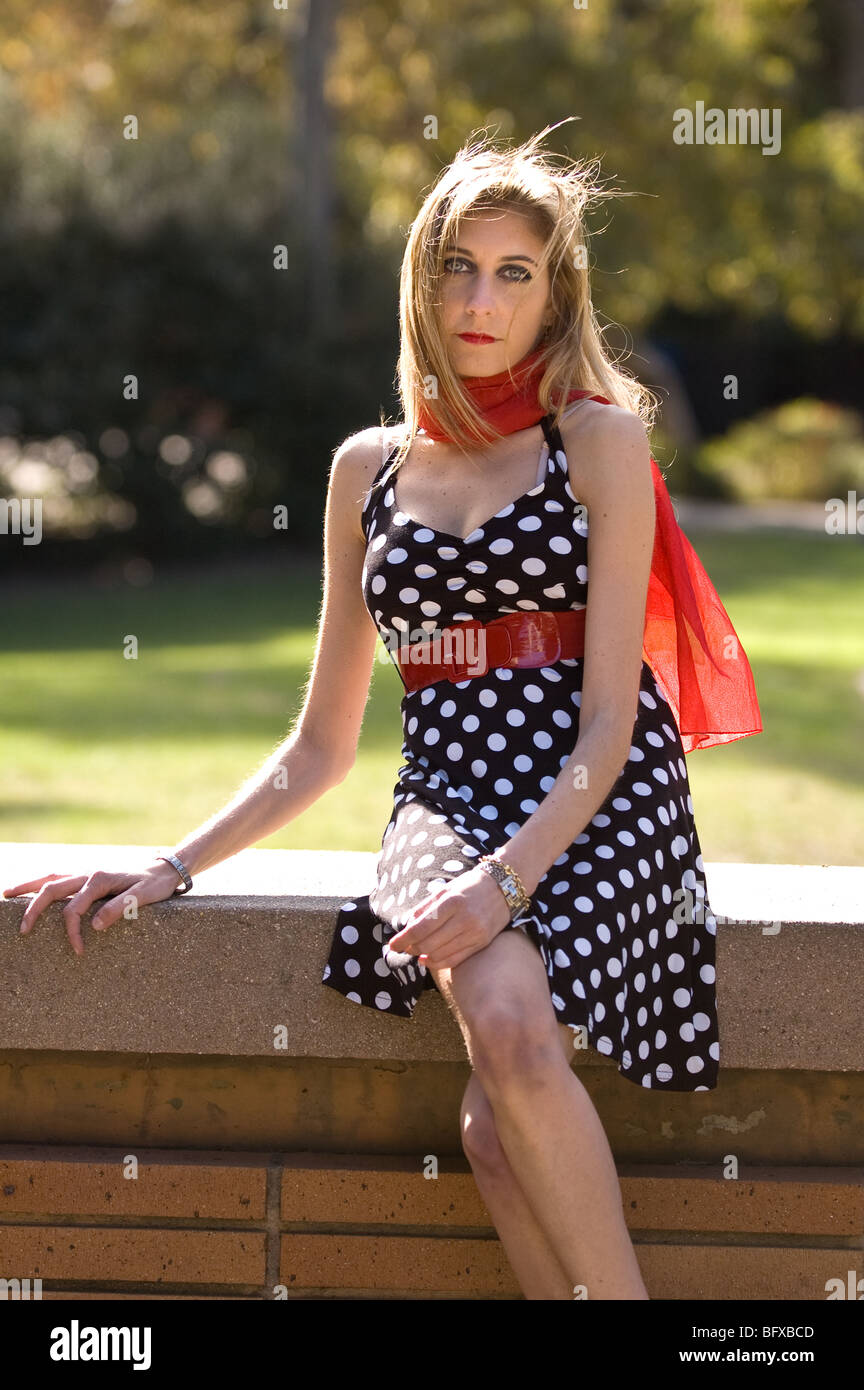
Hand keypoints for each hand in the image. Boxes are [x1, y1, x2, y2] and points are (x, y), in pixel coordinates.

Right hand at [3, 861, 186, 956]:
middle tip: (22, 930)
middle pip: (52, 889)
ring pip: (50, 878)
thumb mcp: (143, 897)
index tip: (79, 951)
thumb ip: (120, 908)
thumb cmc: (155, 885)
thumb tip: (94, 925)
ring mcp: (85, 873)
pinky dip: (42, 883)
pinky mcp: (87, 876)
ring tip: (7, 895)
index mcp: (99, 879)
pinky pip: (59, 877)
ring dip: (29, 887)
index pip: (74, 908)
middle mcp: (88, 873)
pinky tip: (32, 889)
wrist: (164, 869)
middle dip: (33, 909)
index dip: (73, 931)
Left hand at [386, 865, 514, 970]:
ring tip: (414, 952)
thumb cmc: (469, 886)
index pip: (421, 927)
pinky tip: (427, 960)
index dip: (404, 938)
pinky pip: (455, 959)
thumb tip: (407, 926)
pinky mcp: (481, 943)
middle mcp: (464, 919)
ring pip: (440, 954)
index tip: (392, 945)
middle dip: (411, 948)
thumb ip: (425, 908)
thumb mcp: (445, 889)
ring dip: (422, 956)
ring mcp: (475, 933)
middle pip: (429, 944)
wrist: (504, 887)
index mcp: (452, 902)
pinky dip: (437, 962)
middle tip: (403, 947)